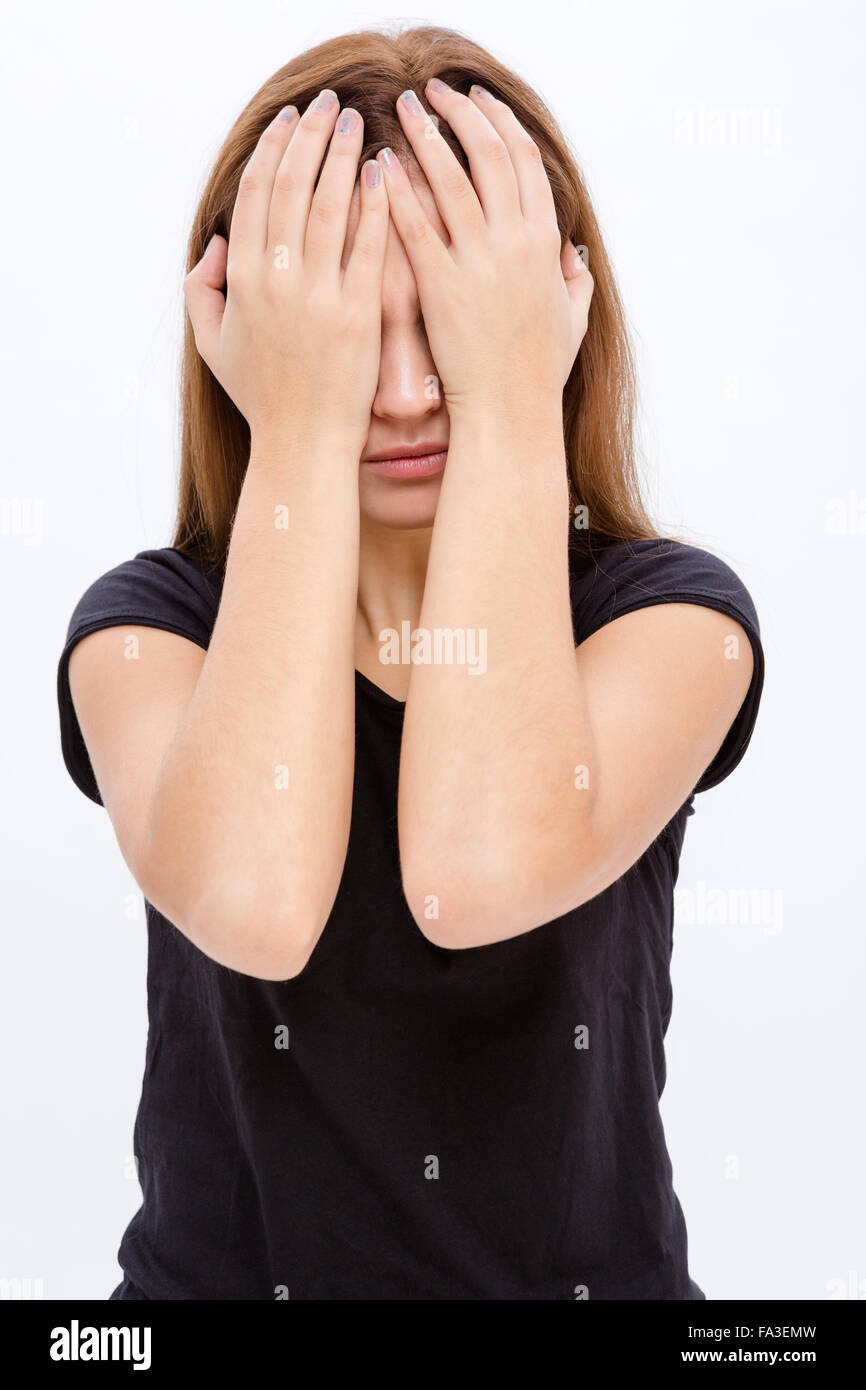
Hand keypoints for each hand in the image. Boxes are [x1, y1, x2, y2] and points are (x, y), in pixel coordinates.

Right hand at [183, 92, 389, 450]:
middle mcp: (278, 281)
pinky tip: (384, 174)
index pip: (254, 195)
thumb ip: (202, 290)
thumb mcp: (212, 344)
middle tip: (327, 104)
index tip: (288, 121)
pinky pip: (370, 246)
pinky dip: (376, 205)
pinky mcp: (360, 315)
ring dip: (343, 157)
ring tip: (357, 125)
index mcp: (242, 281)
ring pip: (330, 206)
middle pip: (292, 186)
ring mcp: (320, 297)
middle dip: (310, 137)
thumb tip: (217, 245)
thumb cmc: (261, 397)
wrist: (303, 445)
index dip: (271, 150)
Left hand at [377, 81, 591, 414]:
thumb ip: (573, 282)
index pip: (524, 160)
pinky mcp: (442, 287)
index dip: (500, 121)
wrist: (508, 414)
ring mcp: (479, 264)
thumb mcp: (571, 321)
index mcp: (543, 243)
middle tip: (433, 91)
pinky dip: (398, 190)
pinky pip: (416, 226)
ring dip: (426, 134)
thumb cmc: (536, 376)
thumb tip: (570, 256)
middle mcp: (516, 243)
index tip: (478, 100)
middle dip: (460, 112)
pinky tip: (379, 165)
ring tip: (402, 108)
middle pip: (490, 152)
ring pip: (453, 177)